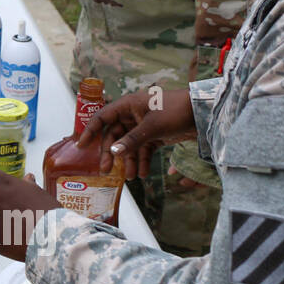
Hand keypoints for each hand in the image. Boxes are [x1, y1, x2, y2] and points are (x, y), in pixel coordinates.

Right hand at [77, 88, 196, 181]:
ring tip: (131, 177)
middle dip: (112, 154)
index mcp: (127, 106)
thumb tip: (113, 152)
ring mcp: (143, 125)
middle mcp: (132, 115)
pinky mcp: (155, 134)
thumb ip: (132, 140)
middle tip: (107, 170)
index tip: (81, 146)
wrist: (202, 112)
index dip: (90, 131)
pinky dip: (143, 161)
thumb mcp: (152, 127)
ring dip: (129, 161)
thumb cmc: (175, 111)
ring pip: (129, 145)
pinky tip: (144, 173)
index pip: (102, 118)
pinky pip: (144, 149)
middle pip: (115, 136)